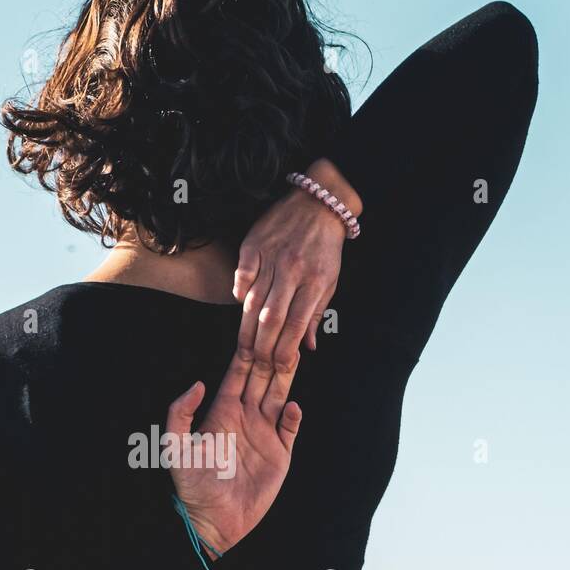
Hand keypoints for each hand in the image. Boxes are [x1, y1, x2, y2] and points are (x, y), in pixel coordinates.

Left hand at [165, 350, 301, 556]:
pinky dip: (294, 416)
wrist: (211, 520)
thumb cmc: (191, 485)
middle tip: (282, 332)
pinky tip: (293, 406)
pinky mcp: (280, 455)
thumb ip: (180, 413)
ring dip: (287, 378)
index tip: (255, 329)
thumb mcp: (175, 446)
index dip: (246, 353)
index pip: (238, 374)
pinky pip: (290, 428)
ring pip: (280, 397)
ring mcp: (264, 435)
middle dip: (271, 356)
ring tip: (296, 356)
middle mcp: (246, 418)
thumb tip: (199, 384)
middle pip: (263, 379)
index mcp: (222, 411)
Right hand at [233, 158, 362, 366]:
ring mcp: (271, 257)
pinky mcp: (254, 244)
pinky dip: (239, 292)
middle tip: (255, 364)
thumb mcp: (330, 280)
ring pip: (253, 301)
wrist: (318, 203)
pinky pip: (242, 275)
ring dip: (246, 328)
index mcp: (314, 282)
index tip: (279, 367)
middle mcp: (291, 271)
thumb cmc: (325, 247)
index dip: (285, 350)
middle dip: (261, 347)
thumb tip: (307, 347)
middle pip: (270, 318)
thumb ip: (316, 314)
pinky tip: (240, 305)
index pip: (295, 325)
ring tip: (244, 347)